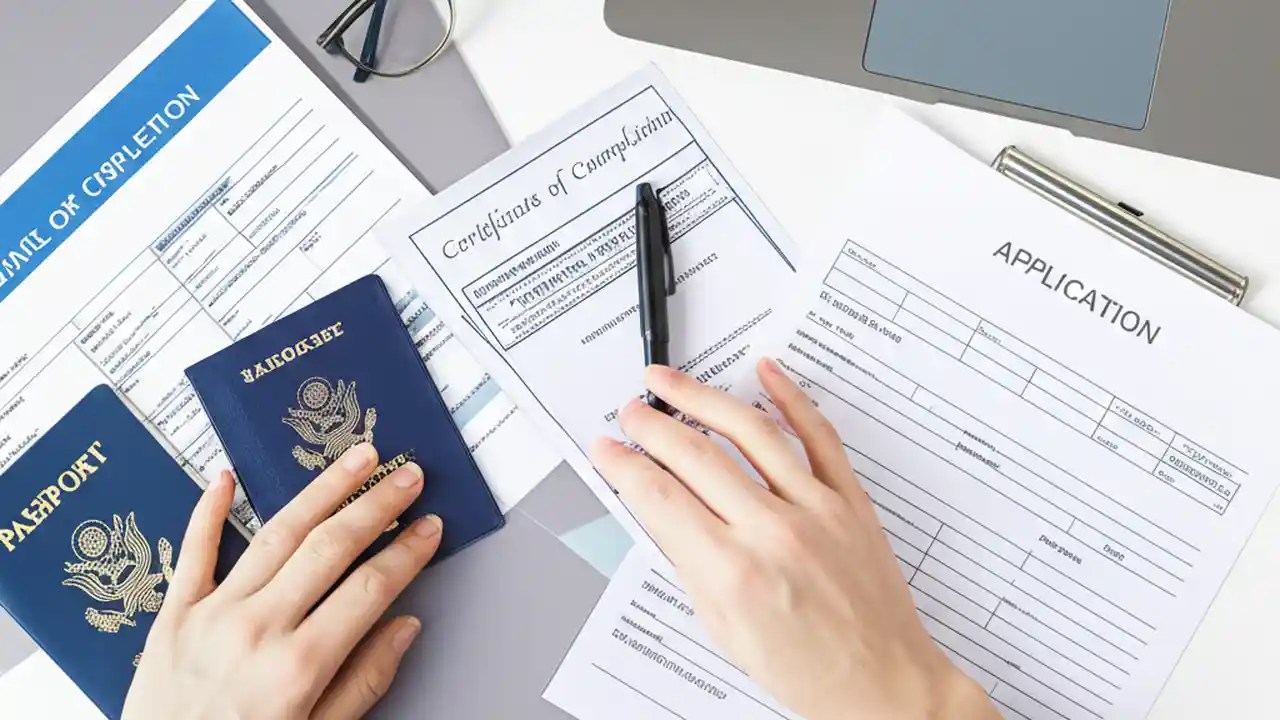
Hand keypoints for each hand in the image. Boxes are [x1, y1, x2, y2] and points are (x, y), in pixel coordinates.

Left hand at [123, 444, 442, 719]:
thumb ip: (363, 681)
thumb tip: (404, 627)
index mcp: (299, 667)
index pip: (370, 589)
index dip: (407, 552)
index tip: (430, 526)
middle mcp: (257, 630)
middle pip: (330, 548)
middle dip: (376, 506)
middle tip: (408, 476)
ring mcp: (212, 616)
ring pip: (277, 535)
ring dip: (322, 490)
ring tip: (356, 461)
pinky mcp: (172, 617)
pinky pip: (194, 552)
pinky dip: (208, 511)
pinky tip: (228, 478)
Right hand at [591, 361, 999, 719]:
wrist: (883, 686)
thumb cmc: (808, 671)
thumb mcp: (723, 631)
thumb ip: (690, 564)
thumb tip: (660, 511)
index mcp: (732, 575)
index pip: (658, 498)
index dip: (623, 466)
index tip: (607, 450)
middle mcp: (773, 533)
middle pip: (695, 455)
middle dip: (652, 425)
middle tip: (631, 410)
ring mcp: (816, 510)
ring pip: (750, 431)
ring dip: (701, 397)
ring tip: (670, 380)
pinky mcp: (850, 500)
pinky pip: (818, 434)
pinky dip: (790, 396)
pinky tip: (764, 371)